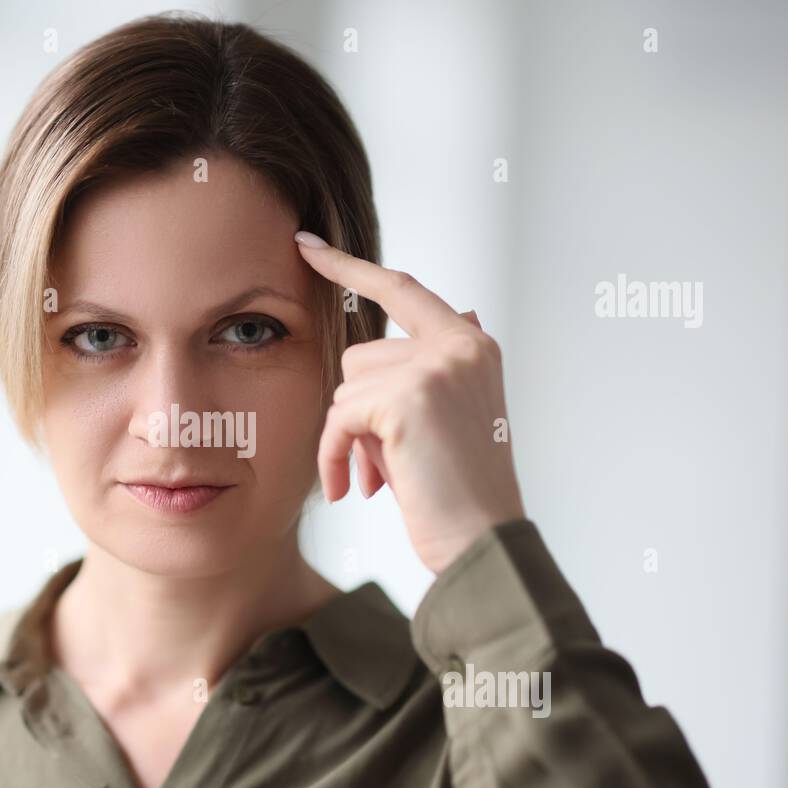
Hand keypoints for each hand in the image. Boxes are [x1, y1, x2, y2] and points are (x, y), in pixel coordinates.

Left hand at [295, 230, 525, 574]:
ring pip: (344, 387)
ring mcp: (434, 366)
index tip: (306, 244)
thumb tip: (457, 312)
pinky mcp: (408, 397)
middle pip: (359, 355)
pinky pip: (338, 418)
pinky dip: (335, 456)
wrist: (481, 542)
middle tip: (379, 462)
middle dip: (355, 411)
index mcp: (472, 344)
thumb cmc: (460, 490)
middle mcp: (459, 344)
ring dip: (348, 438)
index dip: (350, 266)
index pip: (401, 289)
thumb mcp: (451, 417)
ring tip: (379, 478)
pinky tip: (354, 489)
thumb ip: (431, 368)